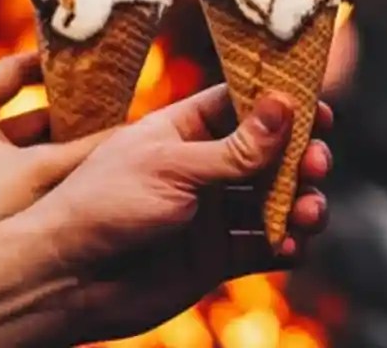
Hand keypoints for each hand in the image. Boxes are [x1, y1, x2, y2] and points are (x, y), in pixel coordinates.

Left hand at [0, 52, 110, 238]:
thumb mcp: (42, 170)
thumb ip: (89, 148)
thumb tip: (139, 132)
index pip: (14, 68)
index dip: (56, 61)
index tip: (94, 60)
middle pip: (30, 107)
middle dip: (74, 109)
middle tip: (117, 105)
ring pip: (33, 141)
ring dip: (69, 141)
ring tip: (113, 137)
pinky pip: (30, 165)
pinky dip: (58, 164)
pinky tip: (93, 169)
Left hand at [24, 86, 332, 340]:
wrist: (67, 281)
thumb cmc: (103, 207)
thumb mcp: (172, 166)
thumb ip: (235, 146)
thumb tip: (284, 105)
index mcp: (183, 130)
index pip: (243, 105)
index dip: (283, 104)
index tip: (319, 109)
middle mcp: (202, 168)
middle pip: (270, 153)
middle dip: (301, 157)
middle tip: (316, 163)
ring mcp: (210, 213)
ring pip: (274, 201)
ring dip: (300, 202)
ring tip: (308, 212)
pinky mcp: (215, 257)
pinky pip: (264, 246)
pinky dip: (287, 244)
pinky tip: (292, 246)